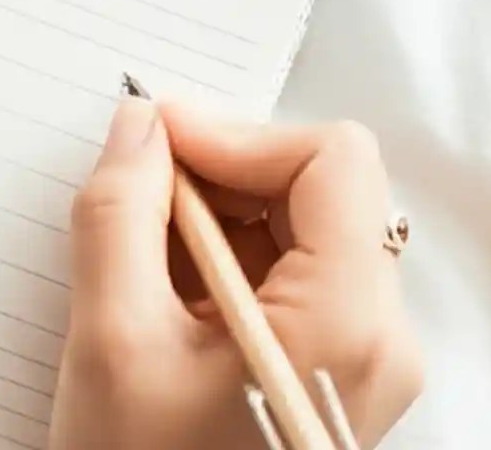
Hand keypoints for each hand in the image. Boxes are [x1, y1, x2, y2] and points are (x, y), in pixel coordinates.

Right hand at [49, 97, 422, 448]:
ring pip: (298, 226)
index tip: (159, 139)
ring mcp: (359, 353)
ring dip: (213, 217)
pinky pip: (288, 271)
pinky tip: (162, 290)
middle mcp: (379, 336)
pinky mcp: (330, 362)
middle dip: (217, 176)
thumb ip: (118, 212)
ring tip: (139, 258)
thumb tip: (139, 128)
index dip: (235, 135)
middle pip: (316, 189)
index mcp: (347, 325)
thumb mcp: (111, 337)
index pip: (329, 161)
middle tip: (134, 194)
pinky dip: (222, 257)